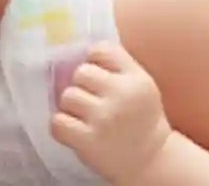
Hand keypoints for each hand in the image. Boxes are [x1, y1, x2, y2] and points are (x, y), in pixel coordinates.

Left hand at [52, 43, 171, 185]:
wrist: (150, 159)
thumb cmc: (142, 119)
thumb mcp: (143, 86)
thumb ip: (120, 67)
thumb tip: (83, 53)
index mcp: (136, 78)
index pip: (102, 50)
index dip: (93, 60)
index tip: (97, 73)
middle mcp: (121, 94)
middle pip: (81, 72)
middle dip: (81, 85)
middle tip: (90, 98)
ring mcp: (104, 117)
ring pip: (67, 96)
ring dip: (71, 106)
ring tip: (83, 115)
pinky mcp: (87, 140)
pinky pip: (57, 122)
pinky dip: (62, 125)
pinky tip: (74, 128)